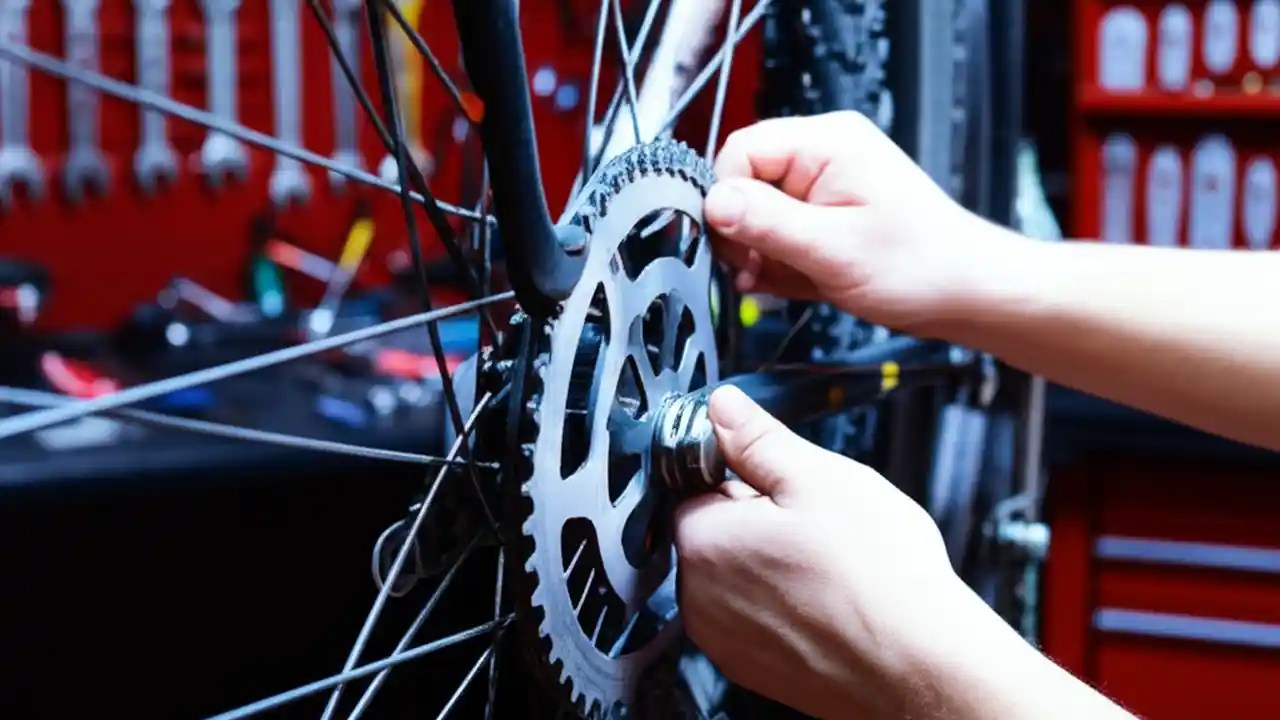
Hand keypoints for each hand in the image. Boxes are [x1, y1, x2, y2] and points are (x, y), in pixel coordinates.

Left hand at [673, 385, 969, 717]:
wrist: (920, 667)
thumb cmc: (878, 576)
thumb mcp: (819, 479)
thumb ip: (758, 440)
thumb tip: (721, 407)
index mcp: (704, 541)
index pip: (695, 487)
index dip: (743, 478)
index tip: (783, 484)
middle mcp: (699, 598)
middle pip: (714, 535)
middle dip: (756, 522)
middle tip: (816, 525)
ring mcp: (724, 641)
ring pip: (736, 579)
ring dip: (771, 565)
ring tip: (828, 566)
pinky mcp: (752, 670)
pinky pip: (756, 620)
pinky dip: (785, 607)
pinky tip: (828, 601)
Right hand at [705, 111, 1018, 332]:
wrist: (966, 293)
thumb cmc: (921, 266)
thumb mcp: (832, 249)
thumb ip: (767, 223)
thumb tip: (713, 203)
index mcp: (826, 142)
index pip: (741, 152)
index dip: (727, 200)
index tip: (735, 245)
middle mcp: (822, 155)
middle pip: (744, 183)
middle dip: (743, 233)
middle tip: (755, 272)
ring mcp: (823, 185)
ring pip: (756, 213)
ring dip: (760, 254)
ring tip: (782, 282)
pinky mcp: (824, 214)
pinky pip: (778, 233)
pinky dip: (778, 263)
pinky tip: (794, 283)